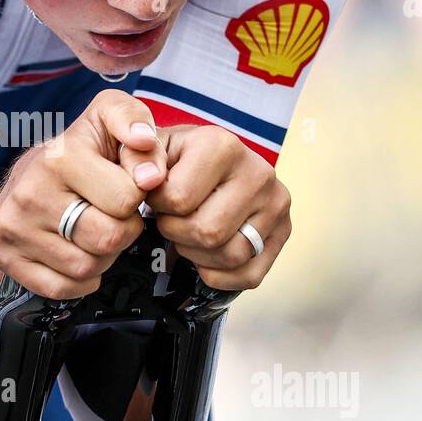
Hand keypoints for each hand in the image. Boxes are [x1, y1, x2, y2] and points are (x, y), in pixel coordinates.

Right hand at [0, 90, 167, 298]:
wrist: (23, 179)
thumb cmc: (75, 153)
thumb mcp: (105, 119)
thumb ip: (132, 119)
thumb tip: (144, 141)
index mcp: (60, 157)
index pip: (127, 199)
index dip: (134, 198)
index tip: (121, 188)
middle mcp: (31, 193)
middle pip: (109, 238)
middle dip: (121, 231)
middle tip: (109, 215)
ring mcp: (14, 228)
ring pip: (87, 268)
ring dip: (101, 257)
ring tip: (90, 232)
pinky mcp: (5, 258)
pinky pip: (62, 289)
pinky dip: (77, 280)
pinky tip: (73, 253)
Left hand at [132, 126, 291, 289]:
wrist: (211, 161)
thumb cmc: (178, 158)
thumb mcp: (152, 147)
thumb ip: (137, 156)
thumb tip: (145, 179)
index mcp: (223, 146)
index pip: (179, 199)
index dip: (158, 207)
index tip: (159, 197)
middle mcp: (258, 173)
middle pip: (207, 232)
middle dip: (177, 233)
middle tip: (173, 219)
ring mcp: (276, 204)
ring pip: (229, 256)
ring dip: (197, 254)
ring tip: (189, 232)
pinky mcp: (284, 232)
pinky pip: (249, 274)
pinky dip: (220, 274)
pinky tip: (206, 254)